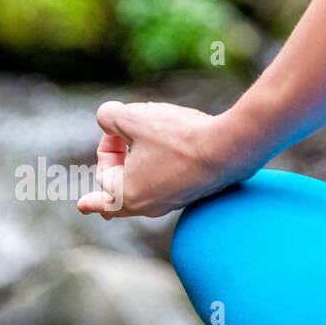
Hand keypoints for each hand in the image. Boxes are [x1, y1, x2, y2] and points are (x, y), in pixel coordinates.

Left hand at [76, 101, 249, 218]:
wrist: (228, 148)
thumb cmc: (177, 137)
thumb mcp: (133, 118)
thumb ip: (108, 116)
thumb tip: (107, 120)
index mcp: (128, 196)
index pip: (104, 176)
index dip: (107, 148)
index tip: (116, 130)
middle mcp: (149, 207)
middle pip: (119, 199)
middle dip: (112, 177)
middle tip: (96, 185)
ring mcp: (173, 203)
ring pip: (142, 198)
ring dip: (131, 185)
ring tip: (111, 208)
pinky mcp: (192, 194)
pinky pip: (165, 192)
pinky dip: (155, 182)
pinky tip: (156, 185)